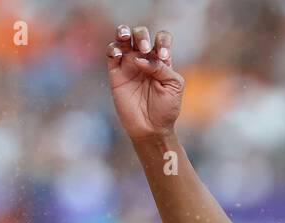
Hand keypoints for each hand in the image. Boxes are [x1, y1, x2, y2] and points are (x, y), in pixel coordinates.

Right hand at [106, 25, 182, 141]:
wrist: (151, 128)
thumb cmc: (166, 109)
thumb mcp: (173, 85)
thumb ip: (161, 67)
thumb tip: (140, 58)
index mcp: (161, 60)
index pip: (161, 38)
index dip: (161, 41)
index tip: (162, 56)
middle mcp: (144, 59)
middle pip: (140, 33)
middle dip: (142, 35)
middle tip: (144, 49)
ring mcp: (128, 65)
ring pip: (123, 38)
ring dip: (123, 32)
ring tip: (125, 37)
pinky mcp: (116, 74)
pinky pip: (111, 54)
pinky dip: (113, 49)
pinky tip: (119, 55)